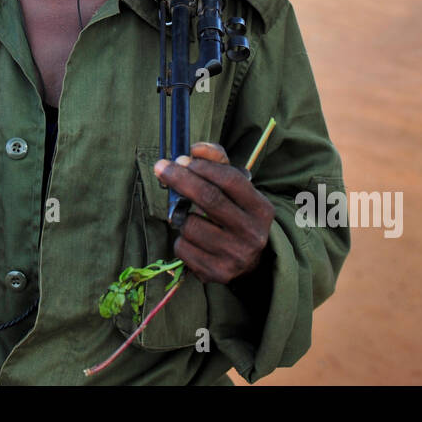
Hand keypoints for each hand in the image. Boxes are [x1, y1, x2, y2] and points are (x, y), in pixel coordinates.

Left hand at [153, 142, 273, 283]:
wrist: (251, 264)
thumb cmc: (237, 216)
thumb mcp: (237, 190)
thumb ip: (218, 162)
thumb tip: (194, 149)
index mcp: (261, 209)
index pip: (230, 180)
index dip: (202, 167)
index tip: (181, 159)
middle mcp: (251, 233)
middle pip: (209, 199)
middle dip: (180, 179)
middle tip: (160, 167)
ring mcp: (235, 256)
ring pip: (191, 226)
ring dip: (182, 217)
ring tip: (191, 218)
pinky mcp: (216, 273)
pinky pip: (183, 248)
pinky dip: (181, 239)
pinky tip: (193, 240)